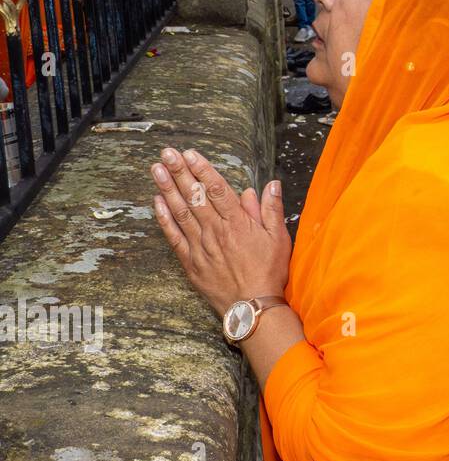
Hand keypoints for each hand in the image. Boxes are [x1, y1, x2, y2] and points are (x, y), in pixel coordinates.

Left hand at [150, 147, 291, 316]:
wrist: (252, 307)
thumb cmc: (269, 272)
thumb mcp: (279, 239)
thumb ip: (271, 210)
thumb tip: (269, 185)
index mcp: (238, 223)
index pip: (217, 190)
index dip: (203, 170)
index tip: (190, 154)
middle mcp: (216, 231)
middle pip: (195, 196)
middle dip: (180, 172)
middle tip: (167, 153)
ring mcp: (200, 246)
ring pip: (181, 212)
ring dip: (167, 189)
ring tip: (156, 169)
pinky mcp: (191, 261)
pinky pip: (174, 236)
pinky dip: (164, 218)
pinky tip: (156, 202)